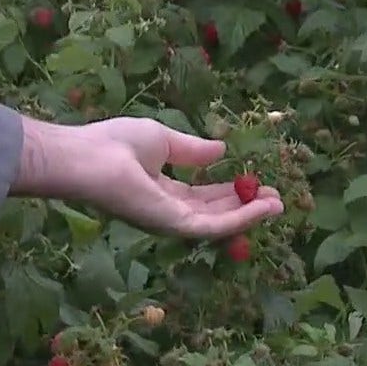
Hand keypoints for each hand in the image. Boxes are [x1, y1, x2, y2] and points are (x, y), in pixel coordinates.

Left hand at [11, 116, 282, 237]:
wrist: (88, 157)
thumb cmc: (115, 143)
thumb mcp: (163, 140)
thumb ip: (192, 150)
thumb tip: (221, 149)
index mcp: (161, 189)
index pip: (202, 195)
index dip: (230, 190)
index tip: (256, 181)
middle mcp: (167, 210)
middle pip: (214, 212)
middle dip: (246, 206)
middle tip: (276, 197)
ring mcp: (170, 220)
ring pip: (218, 223)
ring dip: (250, 215)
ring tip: (278, 204)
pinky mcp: (173, 225)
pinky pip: (213, 226)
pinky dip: (240, 218)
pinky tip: (262, 207)